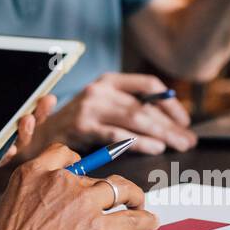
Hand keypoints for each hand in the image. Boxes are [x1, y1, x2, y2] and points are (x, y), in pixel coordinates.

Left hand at [0, 51, 57, 207]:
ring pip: (6, 149)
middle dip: (36, 116)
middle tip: (48, 98)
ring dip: (24, 135)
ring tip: (30, 116)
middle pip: (13, 131)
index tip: (42, 83)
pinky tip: (12, 145)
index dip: (24, 101)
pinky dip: (1, 156)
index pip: (1, 113)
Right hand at [0, 144, 157, 229]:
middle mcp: (60, 182)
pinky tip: (149, 222)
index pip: (64, 155)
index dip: (78, 163)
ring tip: (140, 204)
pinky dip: (144, 220)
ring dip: (133, 197)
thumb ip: (28, 203)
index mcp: (32, 174)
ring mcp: (82, 203)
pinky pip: (131, 218)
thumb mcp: (5, 210)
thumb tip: (40, 215)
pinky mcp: (99, 228)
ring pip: (119, 190)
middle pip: (95, 176)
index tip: (84, 170)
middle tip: (114, 198)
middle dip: (104, 189)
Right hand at [28, 72, 194, 155]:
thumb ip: (130, 110)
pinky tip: (155, 148)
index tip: (185, 120)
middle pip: (145, 106)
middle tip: (189, 140)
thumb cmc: (79, 126)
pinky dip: (140, 142)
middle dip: (171, 125)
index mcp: (108, 81)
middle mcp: (99, 90)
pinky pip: (118, 135)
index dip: (170, 103)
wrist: (41, 137)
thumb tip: (172, 123)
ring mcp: (90, 107)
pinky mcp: (83, 127)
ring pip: (136, 119)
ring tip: (178, 145)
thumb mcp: (104, 109)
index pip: (149, 85)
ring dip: (162, 134)